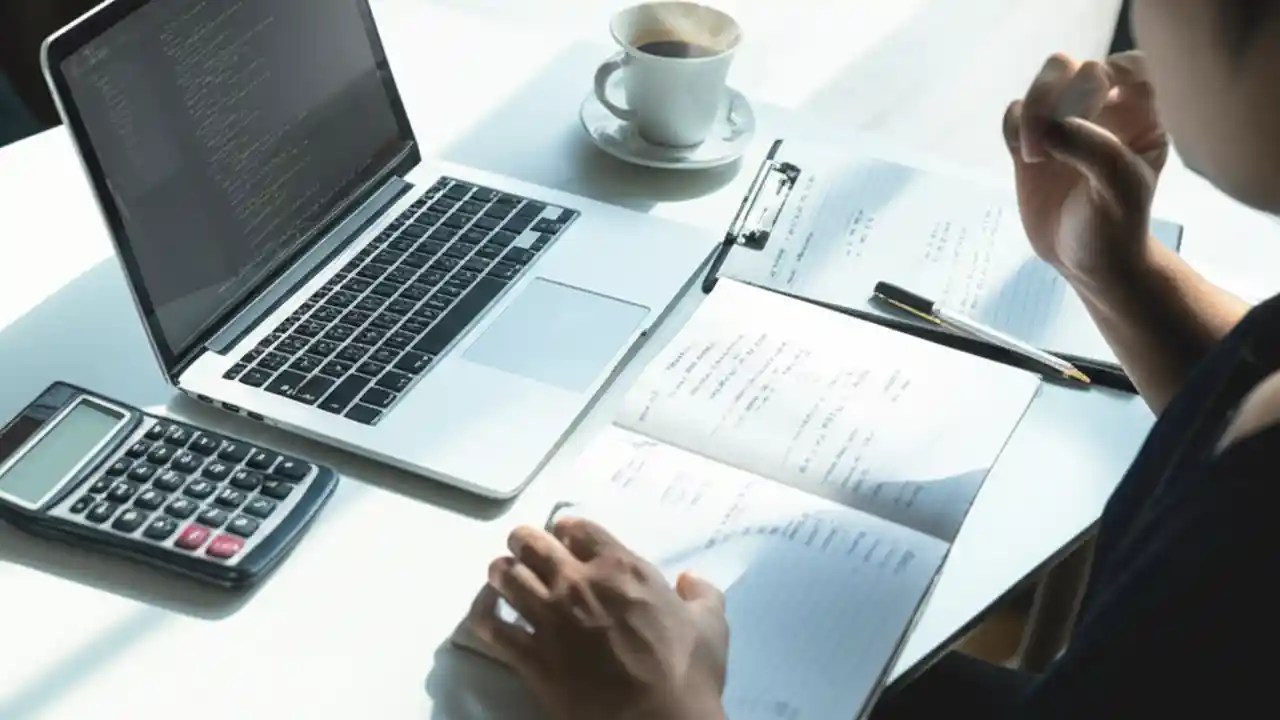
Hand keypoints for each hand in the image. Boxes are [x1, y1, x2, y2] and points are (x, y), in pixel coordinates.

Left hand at [468, 518, 729, 719]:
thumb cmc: (688, 675)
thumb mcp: (711, 627)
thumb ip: (703, 595)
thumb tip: (693, 579)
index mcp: (622, 569)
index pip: (579, 529)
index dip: (568, 530)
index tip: (565, 536)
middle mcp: (578, 584)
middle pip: (533, 544)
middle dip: (526, 542)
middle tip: (526, 548)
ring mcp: (550, 619)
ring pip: (506, 577)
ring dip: (503, 572)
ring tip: (504, 574)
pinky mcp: (531, 656)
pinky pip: (489, 626)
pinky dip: (483, 612)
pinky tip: (487, 609)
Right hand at [1003, 52, 1170, 285]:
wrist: (1087, 262)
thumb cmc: (1116, 225)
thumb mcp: (1119, 188)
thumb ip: (1093, 148)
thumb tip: (1048, 126)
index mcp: (1140, 115)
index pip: (1131, 66)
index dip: (1113, 71)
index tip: (1100, 100)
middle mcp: (1103, 112)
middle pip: (1076, 69)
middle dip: (1060, 94)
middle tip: (1052, 138)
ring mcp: (1064, 125)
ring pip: (1043, 85)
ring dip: (1033, 109)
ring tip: (1034, 154)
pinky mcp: (1030, 142)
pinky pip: (1014, 113)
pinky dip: (1014, 127)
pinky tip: (1025, 158)